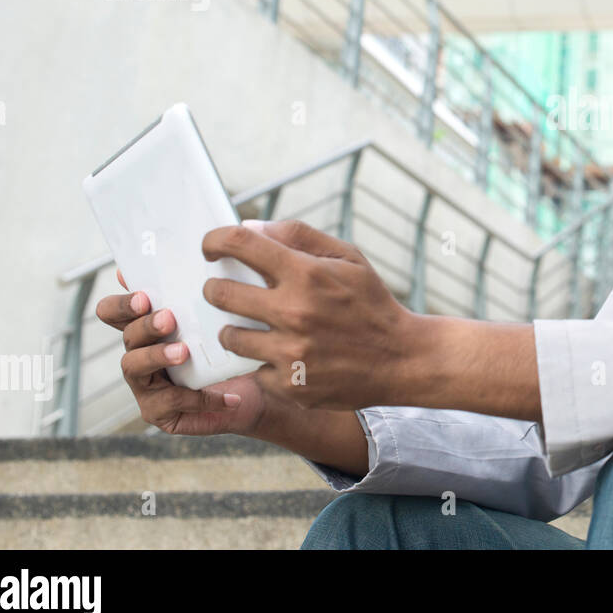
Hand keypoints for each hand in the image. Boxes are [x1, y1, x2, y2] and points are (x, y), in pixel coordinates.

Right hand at [94, 269, 271, 436]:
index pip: (114, 311)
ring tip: (183, 351)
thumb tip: (219, 242)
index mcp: (147, 325)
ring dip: (157, 356)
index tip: (144, 295)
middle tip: (168, 318)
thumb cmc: (237, 342)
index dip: (121, 303)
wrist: (262, 388)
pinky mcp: (159, 412)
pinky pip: (169, 403)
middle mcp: (140, 352)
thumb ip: (213, 283)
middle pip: (125, 335)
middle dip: (144, 325)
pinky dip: (199, 397)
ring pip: (134, 366)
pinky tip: (227, 395)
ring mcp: (146, 384)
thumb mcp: (227, 311)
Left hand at [200, 220, 426, 411]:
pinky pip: (254, 370)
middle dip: (215, 288)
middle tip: (223, 290)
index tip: (211, 247)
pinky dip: (264, 362)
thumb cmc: (371, 303)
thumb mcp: (348, 258)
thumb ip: (300, 236)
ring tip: (252, 327)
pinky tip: (282, 356)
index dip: (215, 240)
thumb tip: (251, 228)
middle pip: (220, 293)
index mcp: (307, 274)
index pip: (241, 244)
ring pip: (230, 336)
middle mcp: (294, 312)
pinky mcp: (290, 385)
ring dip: (235, 328)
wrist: (401, 358)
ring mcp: (290, 352)